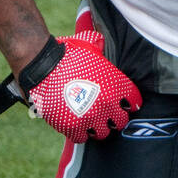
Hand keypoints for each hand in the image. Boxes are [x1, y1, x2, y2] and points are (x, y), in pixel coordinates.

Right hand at [23, 30, 141, 141]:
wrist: (42, 65)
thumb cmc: (66, 54)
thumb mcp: (89, 45)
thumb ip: (100, 46)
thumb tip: (102, 39)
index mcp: (117, 85)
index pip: (135, 101)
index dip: (129, 102)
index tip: (124, 103)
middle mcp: (108, 104)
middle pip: (120, 121)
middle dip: (114, 118)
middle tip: (106, 114)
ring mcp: (91, 118)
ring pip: (102, 133)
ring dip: (97, 128)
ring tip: (90, 122)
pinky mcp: (72, 127)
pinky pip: (81, 138)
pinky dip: (78, 133)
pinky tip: (75, 125)